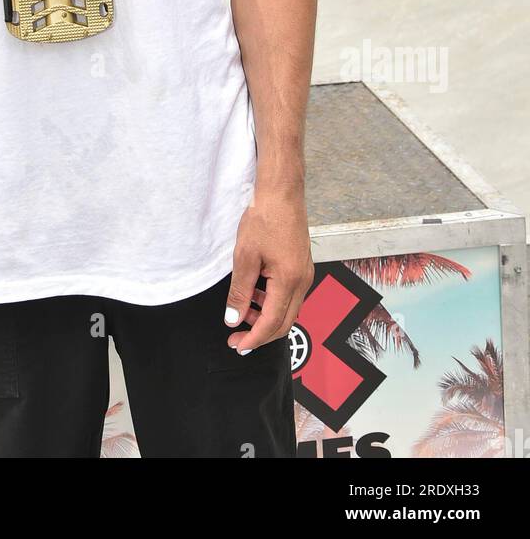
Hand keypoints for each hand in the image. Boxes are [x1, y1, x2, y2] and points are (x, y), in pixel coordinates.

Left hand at [223, 185, 313, 353]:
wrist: (282, 192)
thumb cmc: (264, 218)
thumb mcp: (245, 256)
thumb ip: (240, 291)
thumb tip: (233, 319)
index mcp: (289, 280)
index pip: (272, 323)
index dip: (254, 338)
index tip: (237, 345)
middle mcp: (303, 281)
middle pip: (285, 322)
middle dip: (260, 333)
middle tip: (237, 338)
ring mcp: (305, 273)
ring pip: (288, 309)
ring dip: (266, 317)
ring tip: (242, 312)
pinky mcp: (302, 266)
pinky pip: (290, 295)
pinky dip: (273, 302)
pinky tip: (256, 294)